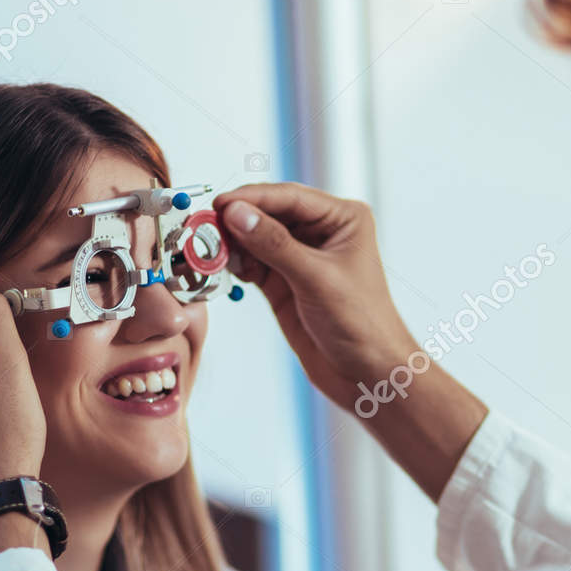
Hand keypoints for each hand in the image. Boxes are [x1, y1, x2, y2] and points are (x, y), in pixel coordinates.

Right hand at [214, 182, 419, 412]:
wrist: (365, 373)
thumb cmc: (362, 323)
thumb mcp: (316, 278)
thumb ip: (274, 244)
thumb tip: (236, 213)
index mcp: (342, 219)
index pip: (289, 197)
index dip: (252, 199)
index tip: (220, 204)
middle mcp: (321, 232)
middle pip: (268, 213)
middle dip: (236, 219)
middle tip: (204, 226)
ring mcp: (300, 257)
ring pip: (256, 237)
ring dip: (232, 242)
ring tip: (207, 248)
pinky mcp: (284, 282)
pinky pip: (253, 263)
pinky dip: (236, 263)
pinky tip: (223, 265)